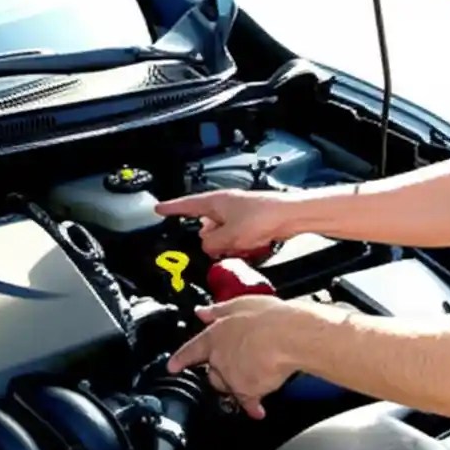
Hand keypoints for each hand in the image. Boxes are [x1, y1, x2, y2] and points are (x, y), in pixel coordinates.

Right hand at [154, 189, 294, 257]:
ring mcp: (239, 213)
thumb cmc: (262, 218)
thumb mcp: (228, 236)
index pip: (186, 204)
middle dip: (212, 240)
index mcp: (215, 202)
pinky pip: (237, 237)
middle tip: (220, 247)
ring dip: (228, 244)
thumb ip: (210, 243)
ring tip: (242, 246)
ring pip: (223, 234)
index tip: (158, 209)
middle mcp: (225, 205)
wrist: (290, 216)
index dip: (171, 208)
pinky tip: (251, 247)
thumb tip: (205, 246)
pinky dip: (241, 244)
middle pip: (207, 226)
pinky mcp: (251, 222)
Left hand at [166, 296, 299, 418]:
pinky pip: (247, 402)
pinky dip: (252, 406)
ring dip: (238, 385)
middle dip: (223, 371)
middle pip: (213, 372)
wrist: (289, 337)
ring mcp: (232, 377)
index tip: (173, 366)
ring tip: (255, 378)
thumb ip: (219, 310)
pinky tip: (258, 410)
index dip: (181, 358)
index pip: (191, 350)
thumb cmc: (271, 318)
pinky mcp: (247, 391)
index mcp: (215, 336)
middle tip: (241, 363)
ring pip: (229, 386)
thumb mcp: (241, 304)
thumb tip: (202, 311)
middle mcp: (219, 359)